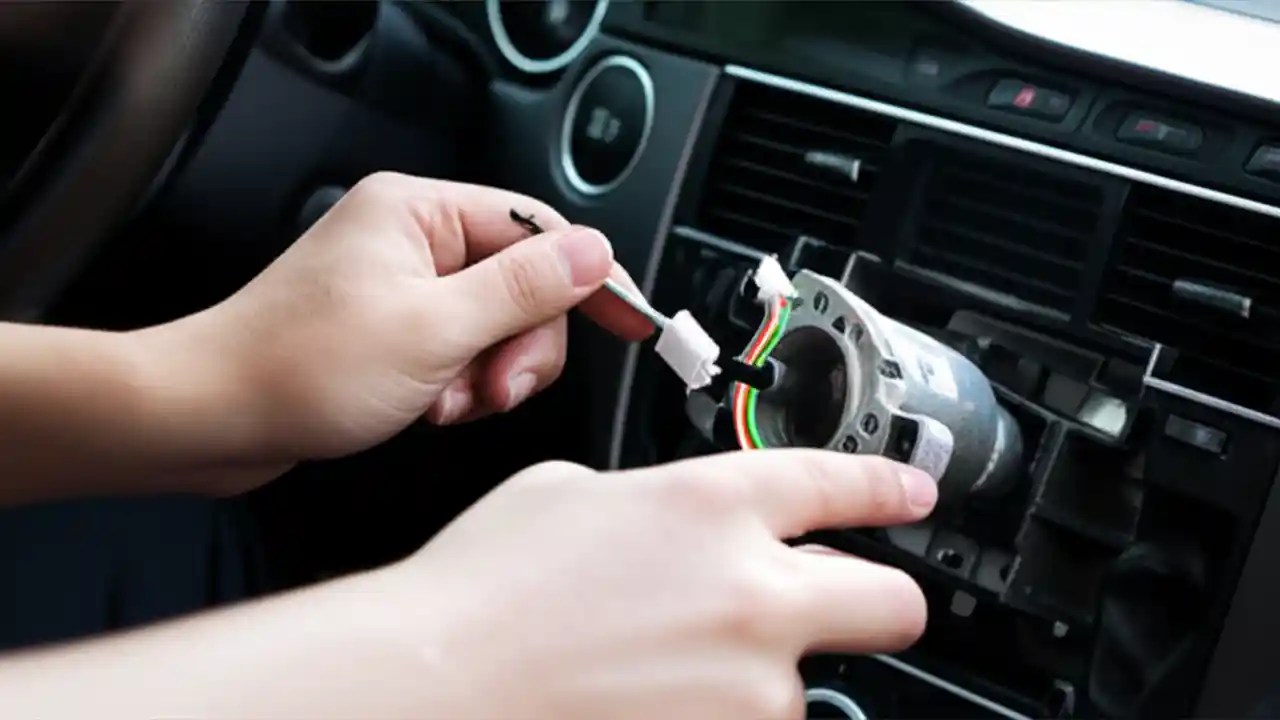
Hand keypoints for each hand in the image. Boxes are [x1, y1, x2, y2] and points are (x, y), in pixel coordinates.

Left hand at [149, 173, 651, 472]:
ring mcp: (401, 285)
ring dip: (487, 375)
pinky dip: (458, 386)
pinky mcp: (392, 328)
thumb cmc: (295, 368)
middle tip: (495, 389)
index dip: (589, 279)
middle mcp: (411, 239)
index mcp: (419, 212)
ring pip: (496, 327)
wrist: (209, 417)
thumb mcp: (434, 330)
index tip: (631, 321)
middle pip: (522, 284)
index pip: (537, 230)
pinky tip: (428, 408)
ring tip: (446, 403)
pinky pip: (461, 351)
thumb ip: (524, 289)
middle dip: (520, 347)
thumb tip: (592, 253)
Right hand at [373, 451, 936, 719]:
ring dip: (758, 674)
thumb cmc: (482, 591)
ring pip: (805, 683)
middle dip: (876, 600)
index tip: (910, 497)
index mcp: (710, 504)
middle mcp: (752, 593)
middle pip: (892, 603)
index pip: (840, 483)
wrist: (433, 685)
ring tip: (666, 666)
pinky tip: (653, 698)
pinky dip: (718, 717)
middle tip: (835, 604)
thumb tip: (688, 526)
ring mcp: (749, 689)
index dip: (887, 488)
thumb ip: (658, 503)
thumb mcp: (572, 496)